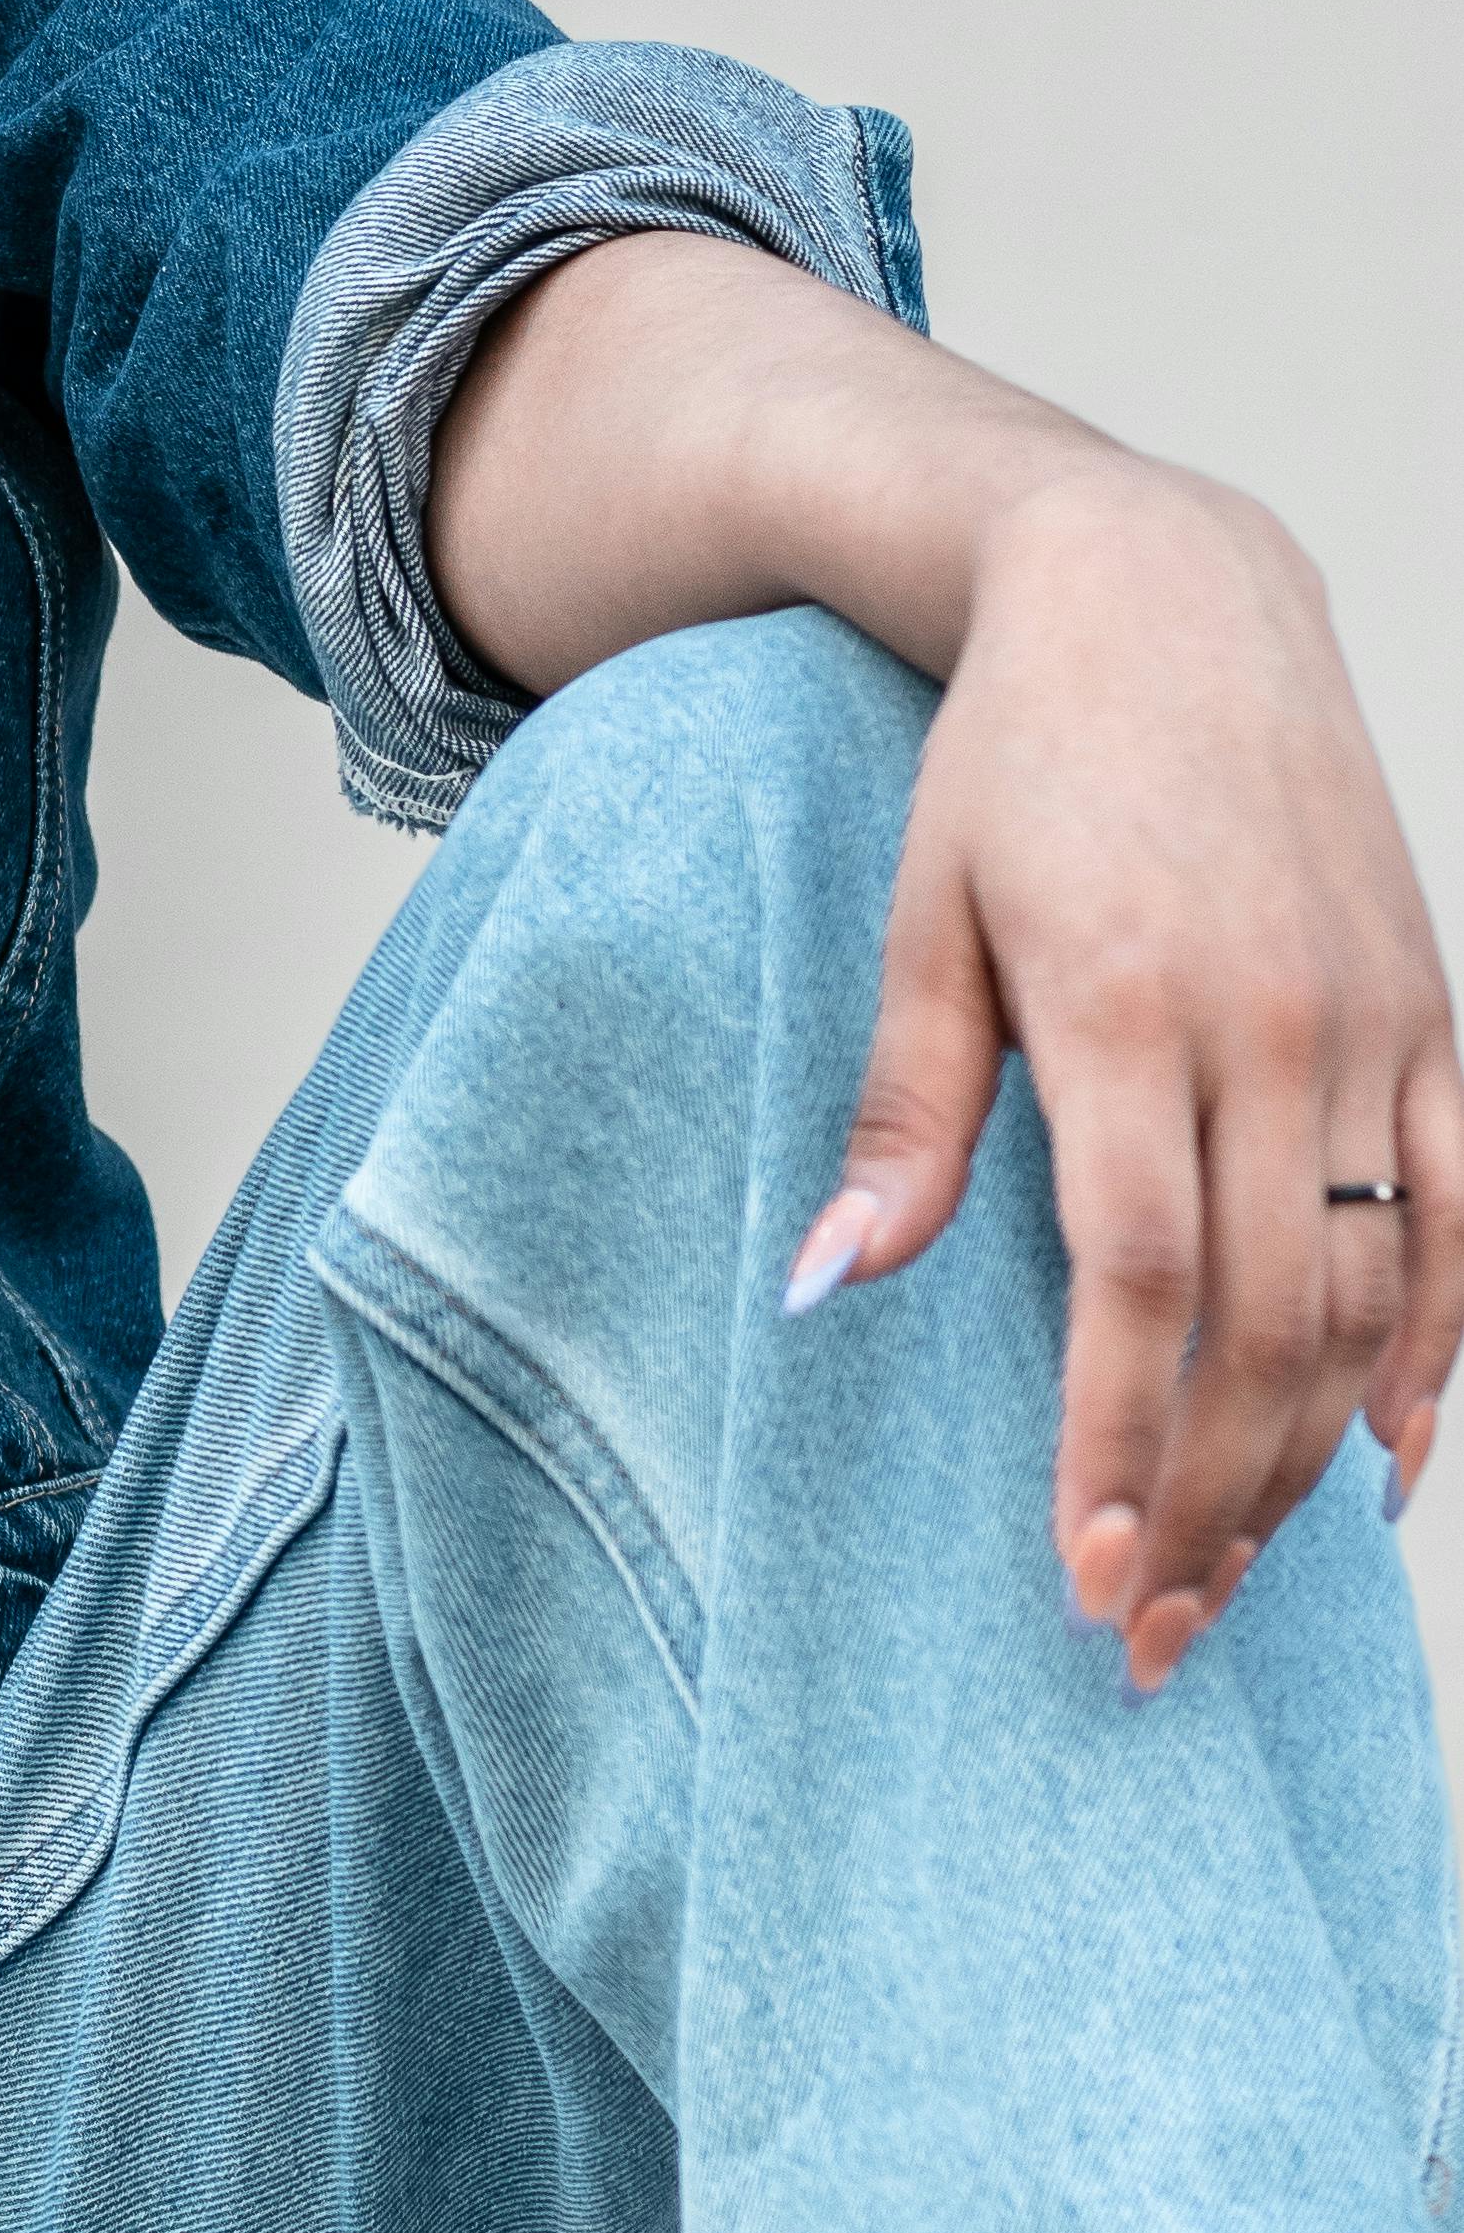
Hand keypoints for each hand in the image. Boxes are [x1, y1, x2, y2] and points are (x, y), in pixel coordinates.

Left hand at [787, 456, 1462, 1678]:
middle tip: (1145, 1636)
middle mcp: (1276, 1026)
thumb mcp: (923, 912)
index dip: (1117, 1441)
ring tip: (1229, 1583)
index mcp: (1126, 1004)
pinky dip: (1441, 1354)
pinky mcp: (1435, 1014)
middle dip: (1208, 1501)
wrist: (1164, 595)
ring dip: (1308, 1460)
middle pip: (1268, 1323)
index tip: (1079, 1576)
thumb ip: (905, 1108)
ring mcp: (1377, 1024)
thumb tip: (830, 1286)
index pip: (1139, 1279)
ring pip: (1376, 1296)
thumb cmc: (1013, 757)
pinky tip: (1391, 1466)